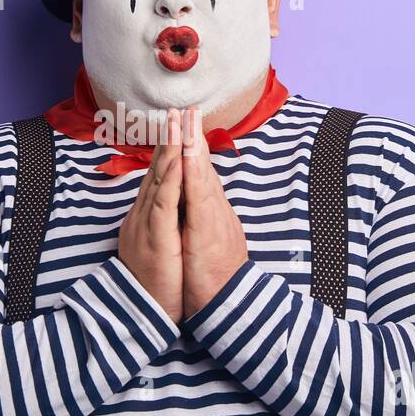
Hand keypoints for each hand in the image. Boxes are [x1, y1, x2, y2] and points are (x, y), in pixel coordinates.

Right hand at [117, 108, 184, 322]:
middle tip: (176, 110)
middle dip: (168, 139)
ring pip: (159, 180)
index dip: (168, 148)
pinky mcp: (155, 238)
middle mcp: (145, 215)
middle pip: (157, 170)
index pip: (160, 175)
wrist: (143, 313)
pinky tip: (177, 162)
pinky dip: (170, 181)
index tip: (178, 124)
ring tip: (176, 123)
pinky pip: (163, 204)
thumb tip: (169, 206)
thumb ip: (162, 224)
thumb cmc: (154, 283)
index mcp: (150, 216)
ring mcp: (148, 225)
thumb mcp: (160, 246)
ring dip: (168, 150)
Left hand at [181, 106, 249, 317]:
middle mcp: (215, 212)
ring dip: (193, 146)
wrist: (228, 308)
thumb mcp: (204, 246)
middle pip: (203, 168)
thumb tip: (190, 209)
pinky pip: (198, 197)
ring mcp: (213, 220)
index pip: (200, 175)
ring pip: (202, 176)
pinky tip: (187, 155)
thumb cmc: (214, 280)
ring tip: (187, 120)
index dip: (193, 149)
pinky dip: (193, 173)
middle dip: (195, 136)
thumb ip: (199, 225)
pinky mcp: (207, 232)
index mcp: (210, 214)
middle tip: (189, 108)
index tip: (186, 124)